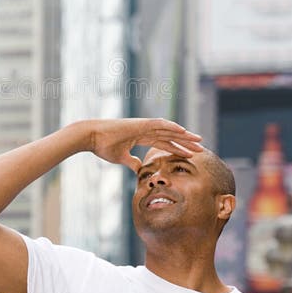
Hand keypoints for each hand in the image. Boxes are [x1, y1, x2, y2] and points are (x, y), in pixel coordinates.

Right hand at [87, 118, 202, 171]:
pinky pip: (159, 124)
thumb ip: (132, 162)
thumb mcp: (121, 158)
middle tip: (200, 149)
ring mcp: (143, 125)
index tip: (189, 155)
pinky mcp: (139, 123)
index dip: (177, 149)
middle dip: (185, 143)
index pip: (164, 143)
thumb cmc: (103, 146)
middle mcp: (145, 130)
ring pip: (168, 130)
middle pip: (170, 136)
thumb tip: (140, 169)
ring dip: (184, 135)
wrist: (91, 137)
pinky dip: (172, 127)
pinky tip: (183, 130)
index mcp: (141, 136)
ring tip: (198, 140)